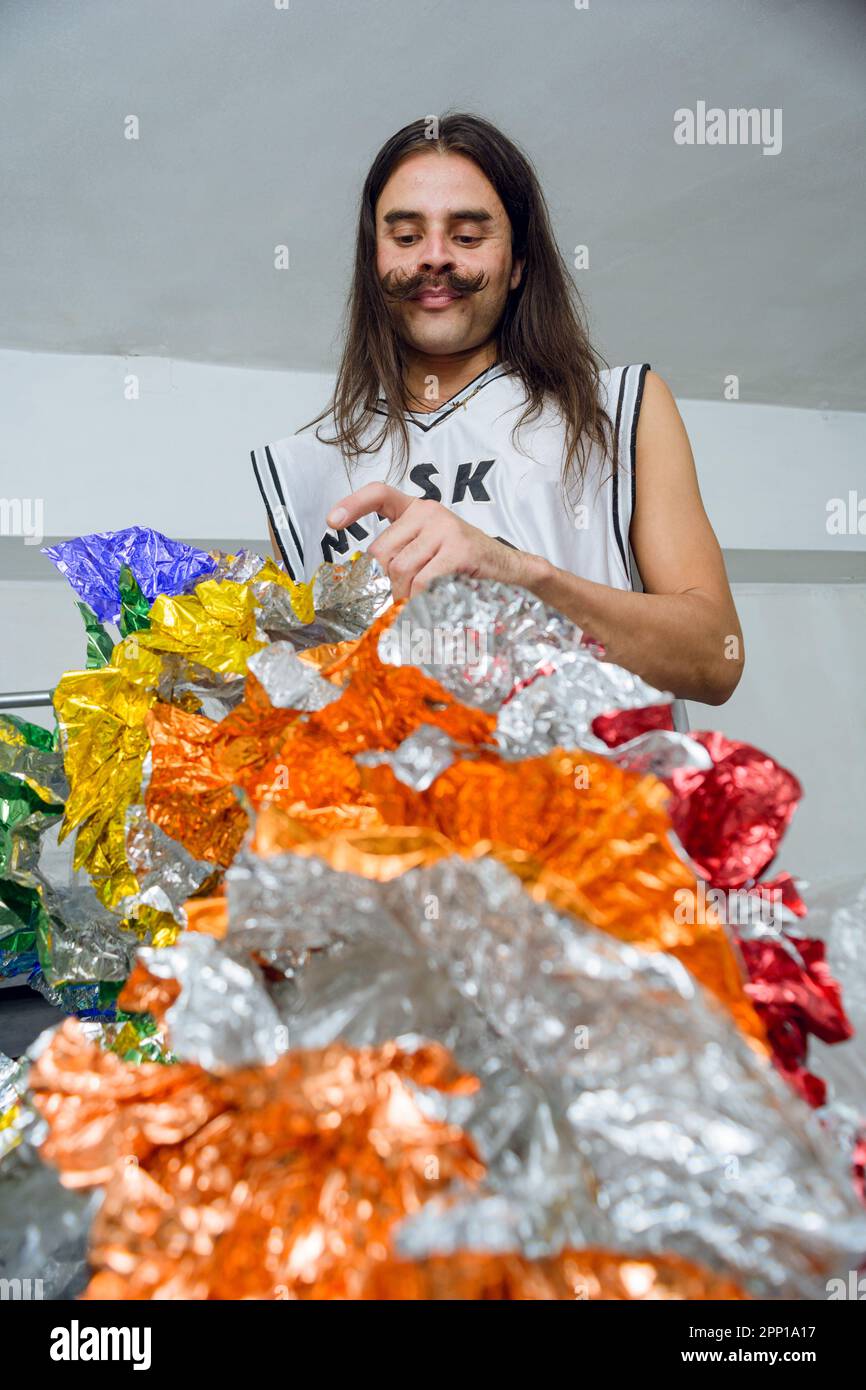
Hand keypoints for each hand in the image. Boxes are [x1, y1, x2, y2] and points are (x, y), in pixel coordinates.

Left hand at [327, 483, 536, 598]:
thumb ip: (402, 556)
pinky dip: (420, 601)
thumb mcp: (430, 552)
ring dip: (402, 596)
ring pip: (400, 570)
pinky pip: (422, 582)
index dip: (353, 505)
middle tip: (396, 601)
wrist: (510, 571)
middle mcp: (430, 512)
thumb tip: (367, 583)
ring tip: (416, 605)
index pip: (380, 494)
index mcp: (419, 510)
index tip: (332, 522)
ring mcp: (445, 528)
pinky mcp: (459, 550)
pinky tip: (431, 604)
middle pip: (382, 552)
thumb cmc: (465, 567)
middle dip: (384, 583)